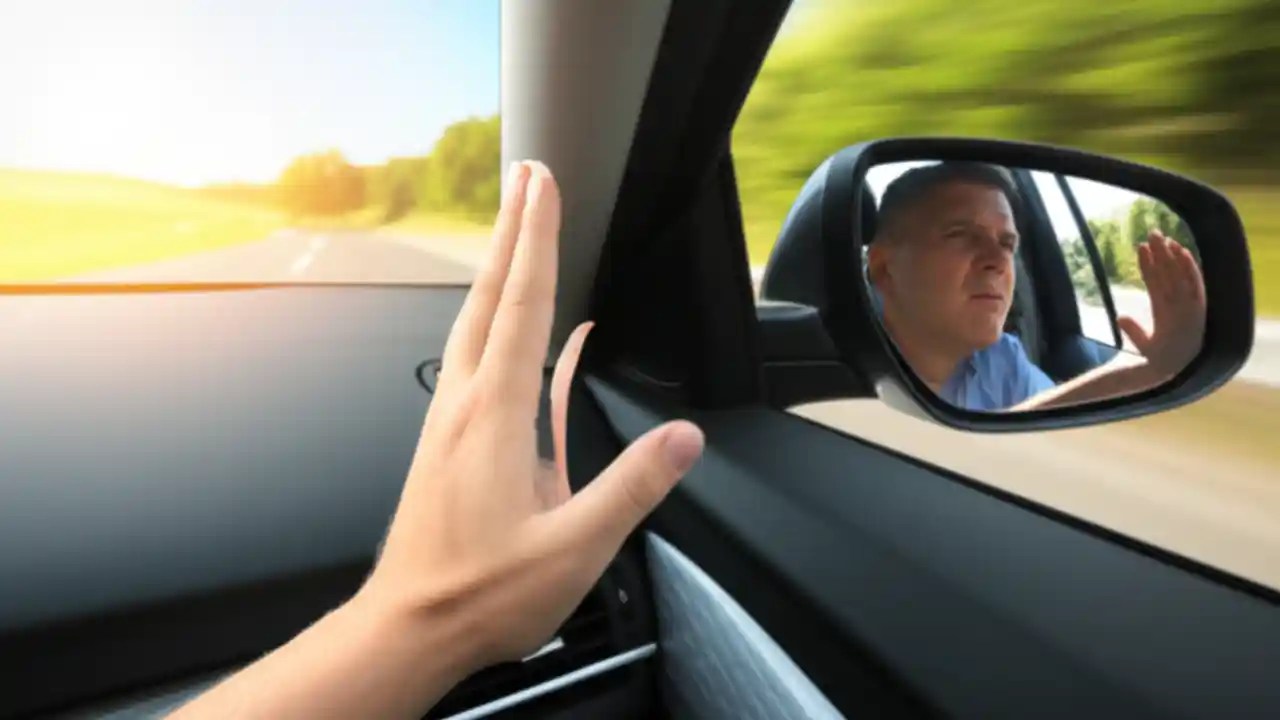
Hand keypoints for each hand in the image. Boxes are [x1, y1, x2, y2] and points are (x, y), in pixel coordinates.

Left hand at [356, 160, 704, 669]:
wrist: (408, 627)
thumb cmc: (478, 594)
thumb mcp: (574, 547)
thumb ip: (632, 487)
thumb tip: (685, 438)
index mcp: (493, 415)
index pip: (521, 305)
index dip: (536, 239)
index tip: (542, 186)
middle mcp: (464, 404)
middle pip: (490, 297)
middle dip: (511, 233)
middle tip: (527, 180)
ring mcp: (452, 421)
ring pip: (476, 325)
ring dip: (499, 273)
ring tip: (521, 236)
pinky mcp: (450, 441)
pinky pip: (479, 364)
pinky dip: (504, 330)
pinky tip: (531, 337)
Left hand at [1117, 229, 1205, 381]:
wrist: (1171, 374)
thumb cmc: (1160, 361)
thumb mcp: (1143, 344)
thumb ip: (1133, 331)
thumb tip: (1120, 317)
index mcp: (1164, 310)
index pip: (1154, 281)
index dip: (1147, 264)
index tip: (1139, 247)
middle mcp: (1176, 304)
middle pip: (1167, 273)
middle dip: (1160, 253)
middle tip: (1151, 232)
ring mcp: (1187, 305)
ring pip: (1179, 275)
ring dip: (1172, 256)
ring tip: (1164, 238)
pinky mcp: (1197, 308)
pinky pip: (1194, 283)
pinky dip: (1189, 268)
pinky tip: (1181, 251)